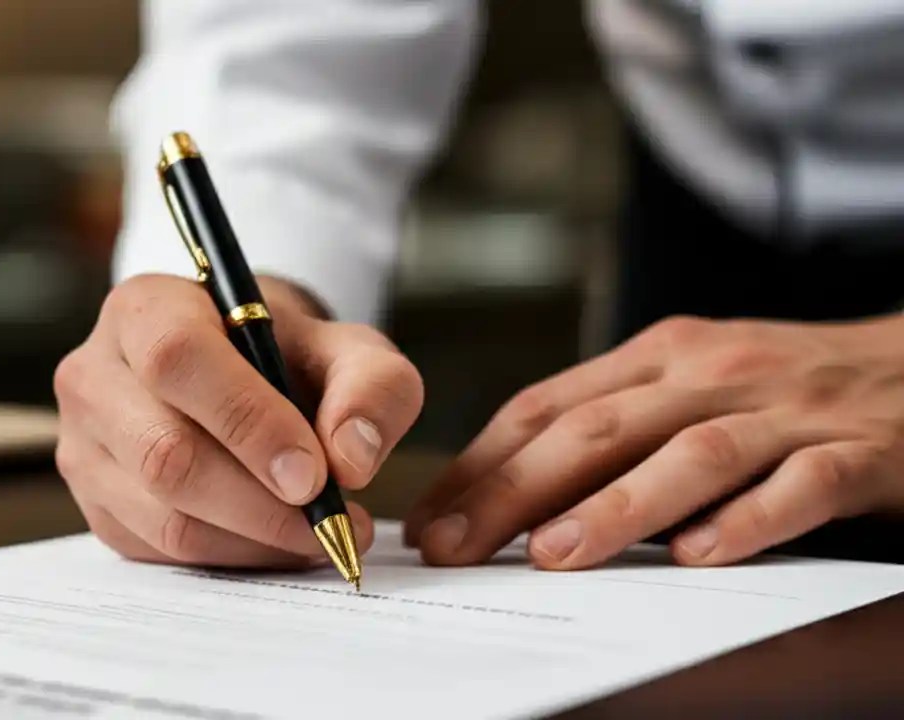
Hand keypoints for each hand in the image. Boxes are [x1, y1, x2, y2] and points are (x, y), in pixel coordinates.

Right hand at [55, 274, 422, 566]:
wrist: (237, 372)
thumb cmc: (284, 355)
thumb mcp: (345, 347)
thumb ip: (370, 386)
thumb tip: (352, 458)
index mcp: (144, 309)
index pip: (178, 360)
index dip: (247, 422)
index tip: (314, 473)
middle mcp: (95, 374)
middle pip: (164, 454)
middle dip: (261, 503)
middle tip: (334, 522)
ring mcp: (83, 445)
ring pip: (162, 516)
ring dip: (255, 540)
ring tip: (320, 535)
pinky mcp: (96, 504)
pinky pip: (160, 551)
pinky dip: (232, 557)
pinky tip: (278, 542)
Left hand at [405, 315, 903, 568]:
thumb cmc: (780, 388)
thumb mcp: (686, 385)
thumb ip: (611, 427)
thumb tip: (506, 493)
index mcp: (658, 356)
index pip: (549, 406)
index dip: (483, 463)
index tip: (432, 519)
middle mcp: (711, 373)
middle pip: (599, 430)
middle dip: (516, 490)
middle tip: (458, 546)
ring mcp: (786, 411)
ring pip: (691, 454)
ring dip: (617, 506)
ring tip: (554, 554)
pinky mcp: (858, 452)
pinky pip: (801, 486)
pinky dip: (750, 519)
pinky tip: (702, 555)